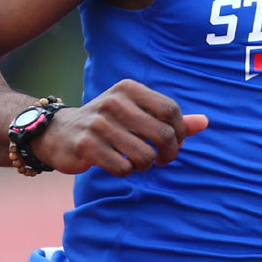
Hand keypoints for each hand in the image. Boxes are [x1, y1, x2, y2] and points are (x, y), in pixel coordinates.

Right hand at [31, 79, 208, 176]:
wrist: (56, 132)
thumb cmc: (105, 124)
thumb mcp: (135, 114)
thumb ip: (168, 119)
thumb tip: (205, 122)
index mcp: (128, 89)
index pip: (171, 111)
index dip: (180, 133)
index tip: (174, 144)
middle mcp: (113, 102)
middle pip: (163, 135)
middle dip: (168, 154)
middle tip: (160, 159)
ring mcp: (98, 124)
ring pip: (145, 156)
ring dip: (145, 166)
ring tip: (137, 163)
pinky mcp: (86, 145)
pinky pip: (123, 168)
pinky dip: (126, 172)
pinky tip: (118, 165)